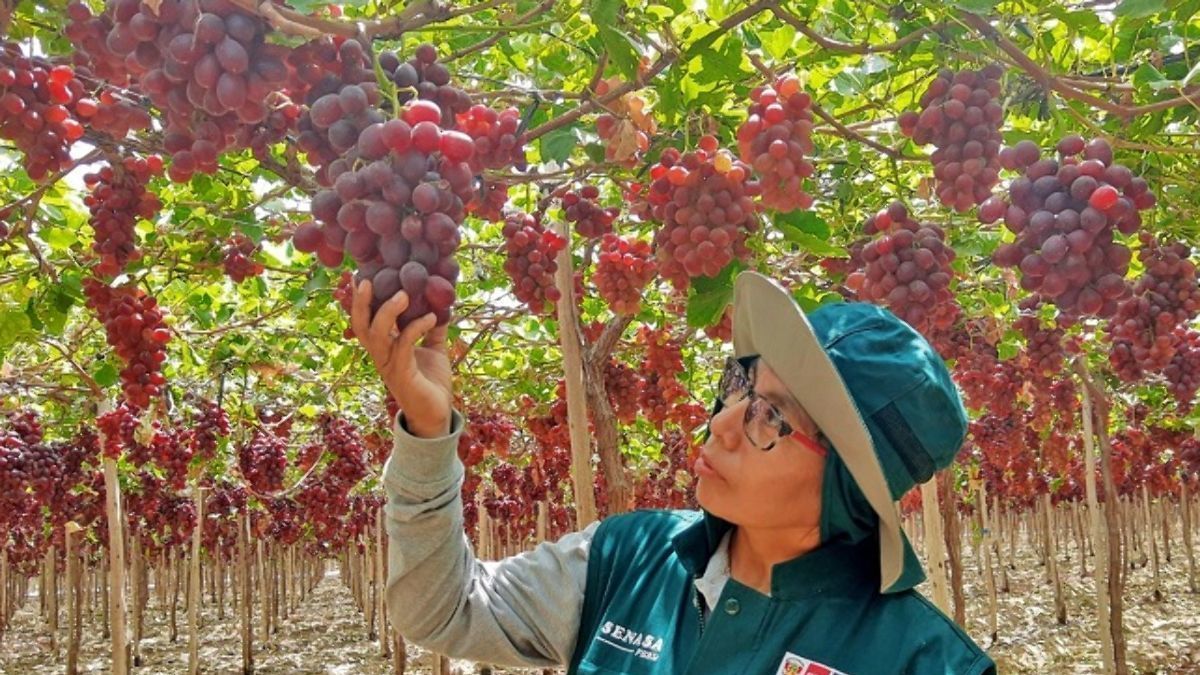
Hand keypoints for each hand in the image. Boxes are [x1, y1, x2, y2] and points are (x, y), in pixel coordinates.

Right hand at [351, 281, 452, 437]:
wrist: (436, 415)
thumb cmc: (432, 383)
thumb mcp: (434, 349)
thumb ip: (433, 328)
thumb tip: (441, 304)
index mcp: (384, 347)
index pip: (365, 320)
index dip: (359, 300)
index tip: (358, 275)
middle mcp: (381, 355)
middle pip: (360, 325)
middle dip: (361, 302)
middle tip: (366, 279)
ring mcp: (389, 365)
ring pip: (376, 335)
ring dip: (388, 312)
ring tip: (403, 294)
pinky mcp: (402, 374)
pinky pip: (404, 346)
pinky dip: (416, 328)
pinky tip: (431, 318)